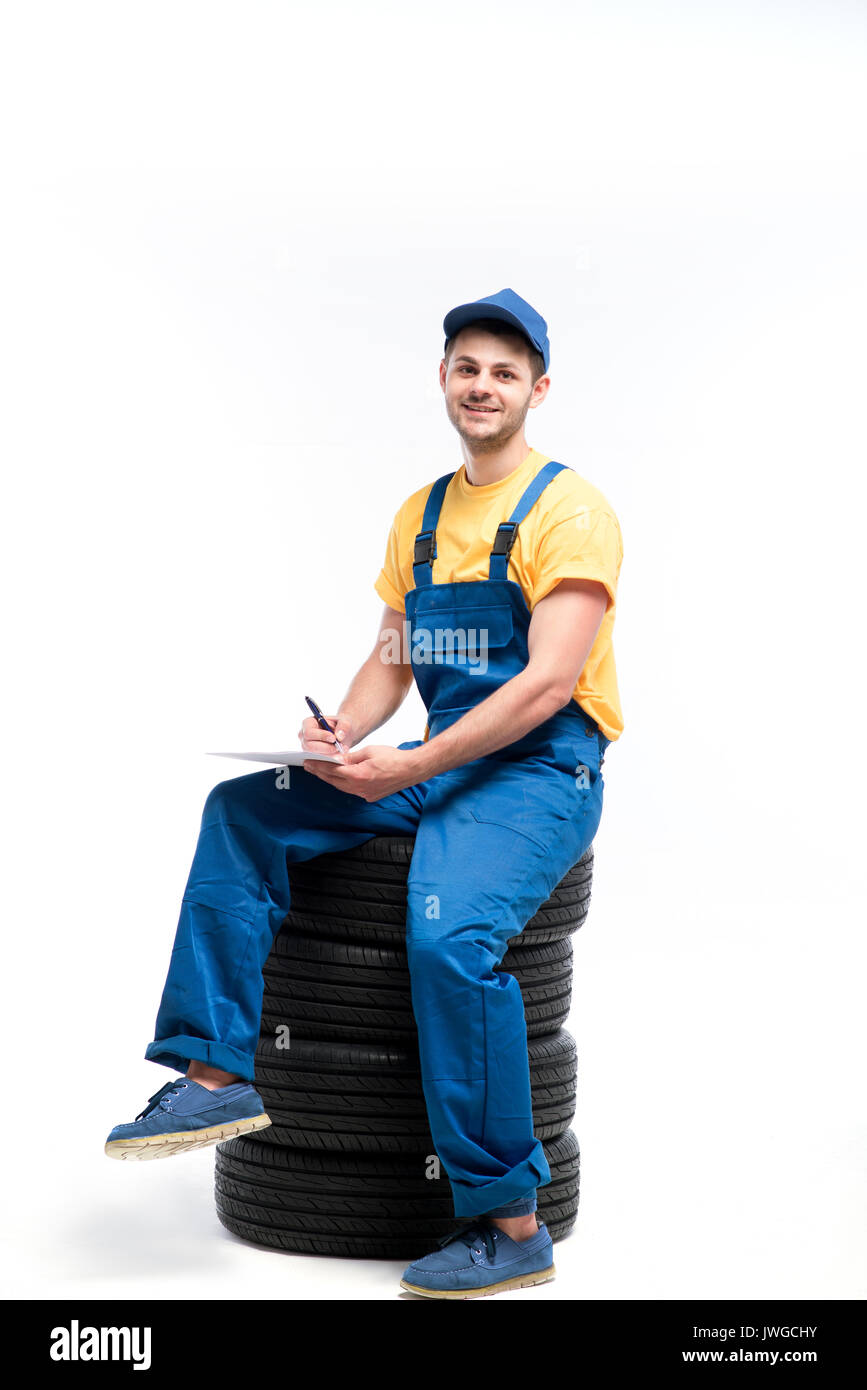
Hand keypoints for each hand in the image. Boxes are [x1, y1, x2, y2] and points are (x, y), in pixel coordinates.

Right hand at [298, 712, 354, 760]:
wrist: (344, 734)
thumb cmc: (341, 725)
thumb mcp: (345, 722)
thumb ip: (343, 727)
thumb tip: (339, 736)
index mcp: (308, 723)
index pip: (309, 732)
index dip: (321, 736)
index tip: (333, 738)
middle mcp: (304, 736)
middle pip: (309, 746)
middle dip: (325, 748)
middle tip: (338, 747)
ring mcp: (307, 747)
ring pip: (314, 755)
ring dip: (329, 754)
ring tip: (342, 749)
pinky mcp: (313, 756)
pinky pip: (319, 761)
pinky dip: (331, 759)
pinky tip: (339, 754)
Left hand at [303, 744, 419, 800]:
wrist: (411, 769)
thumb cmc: (393, 757)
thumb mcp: (369, 751)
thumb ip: (350, 757)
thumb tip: (336, 759)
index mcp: (358, 775)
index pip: (332, 770)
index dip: (319, 765)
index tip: (308, 761)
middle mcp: (360, 788)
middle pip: (334, 781)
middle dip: (320, 773)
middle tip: (308, 766)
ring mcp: (365, 794)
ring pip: (342, 787)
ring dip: (330, 779)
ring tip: (319, 771)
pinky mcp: (370, 796)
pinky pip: (352, 790)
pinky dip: (343, 783)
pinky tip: (338, 777)